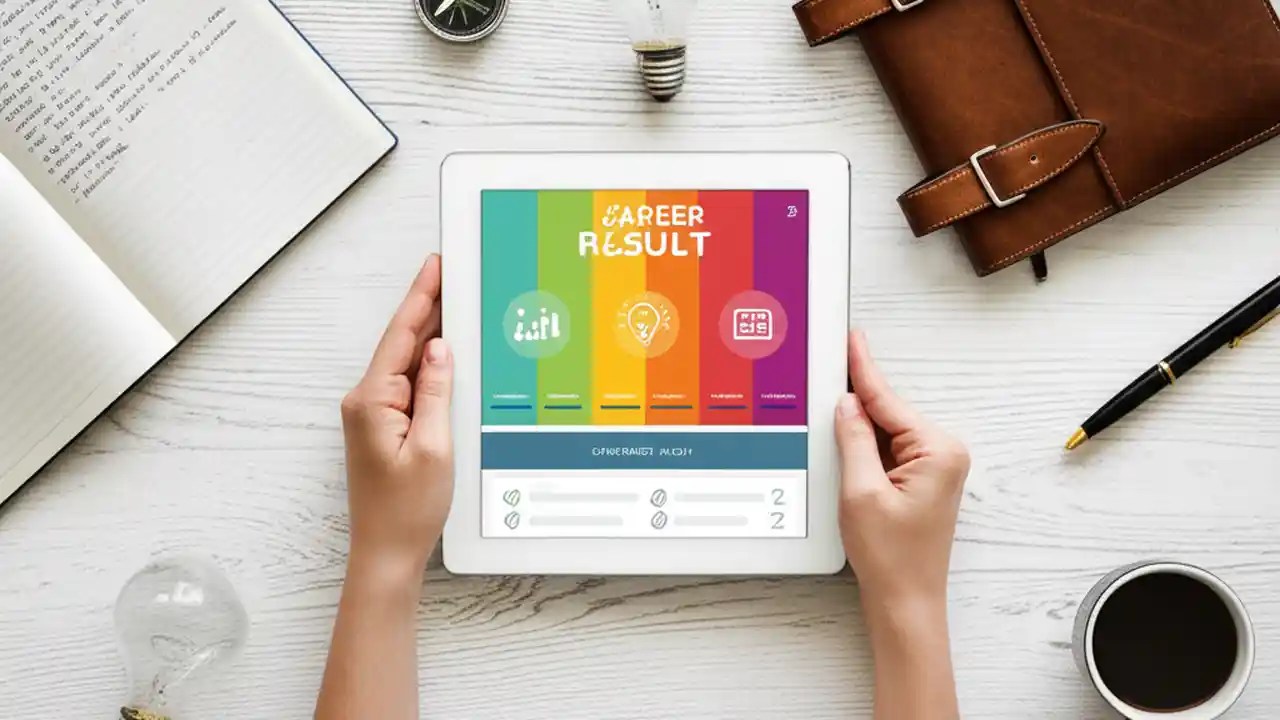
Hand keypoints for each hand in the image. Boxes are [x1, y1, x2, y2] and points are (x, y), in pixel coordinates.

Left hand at [340, 255, 452, 570]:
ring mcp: (374, 415)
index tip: (435, 265)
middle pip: (402, 343)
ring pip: (407, 364)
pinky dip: (431, 368)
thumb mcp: (435, 447)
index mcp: (372, 401)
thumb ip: (436, 391)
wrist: (386, 554)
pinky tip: (449, 355)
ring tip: (458, 304)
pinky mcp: (384, 428)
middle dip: (429, 308)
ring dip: (432, 337)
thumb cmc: (406, 512)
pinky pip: (410, 386)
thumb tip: (439, 348)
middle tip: (454, 273)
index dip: (421, 296)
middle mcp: (366, 402)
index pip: (401, 335)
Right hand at [835, 330, 969, 607]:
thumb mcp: (860, 492)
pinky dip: (862, 450)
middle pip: (885, 413)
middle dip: (852, 405)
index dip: (862, 369)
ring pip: (882, 432)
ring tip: (831, 441)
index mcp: (938, 450)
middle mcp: (943, 453)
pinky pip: (885, 450)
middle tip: (823, 379)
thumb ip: (853, 440)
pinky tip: (843, 452)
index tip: (852, 338)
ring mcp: (933, 467)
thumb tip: (846, 403)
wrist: (905, 602)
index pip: (887, 401)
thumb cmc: (892, 558)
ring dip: (856, 432)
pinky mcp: (920, 480)